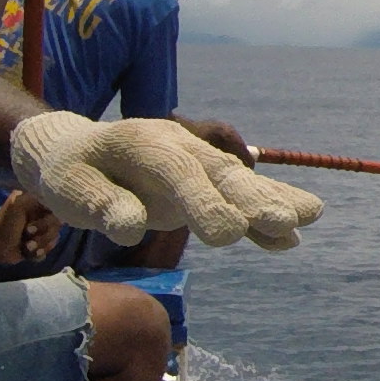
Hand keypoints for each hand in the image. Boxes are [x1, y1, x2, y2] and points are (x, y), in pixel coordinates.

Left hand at [0, 188, 61, 260]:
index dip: (48, 221)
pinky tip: (28, 254)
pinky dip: (38, 254)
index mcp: (39, 205)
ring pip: (53, 240)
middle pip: (57, 228)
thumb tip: (55, 198)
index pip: (58, 211)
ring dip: (39, 245)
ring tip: (26, 247)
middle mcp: (42, 217)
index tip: (32, 225)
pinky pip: (48, 251)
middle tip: (27, 235)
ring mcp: (41, 232)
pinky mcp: (38, 246)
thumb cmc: (4, 222)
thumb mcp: (19, 203)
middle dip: (42, 235)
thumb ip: (39, 197)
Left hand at [13, 112, 323, 251]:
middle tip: (287, 222)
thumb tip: (130, 226)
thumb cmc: (69, 173)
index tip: (229, 235)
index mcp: (143, 142)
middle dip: (254, 198)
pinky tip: (289, 238)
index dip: (205, 201)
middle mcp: (178, 147)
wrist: (75, 153)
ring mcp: (195, 164)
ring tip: (311, 216)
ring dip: (271, 200)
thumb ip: (99, 203)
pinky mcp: (201, 187)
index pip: (177, 170)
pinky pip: (236, 199)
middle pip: (220, 172)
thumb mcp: (68, 187)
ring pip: (237, 181)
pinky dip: (262, 216)